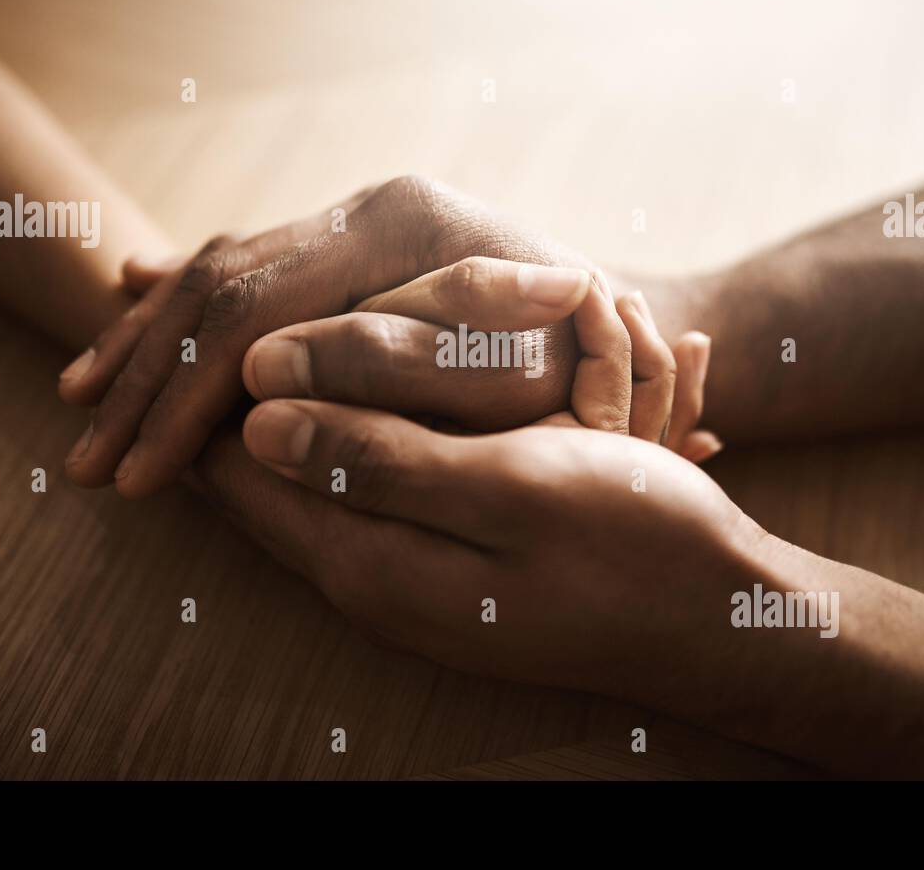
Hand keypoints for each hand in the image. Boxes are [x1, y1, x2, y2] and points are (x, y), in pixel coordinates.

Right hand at [59, 177, 706, 495]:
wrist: (622, 317)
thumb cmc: (582, 366)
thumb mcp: (513, 375)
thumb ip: (391, 372)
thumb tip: (260, 378)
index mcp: (398, 229)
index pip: (258, 316)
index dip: (188, 401)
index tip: (141, 474)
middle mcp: (363, 208)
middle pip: (222, 286)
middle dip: (146, 380)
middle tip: (86, 463)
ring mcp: (350, 218)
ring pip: (218, 268)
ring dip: (146, 341)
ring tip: (78, 403)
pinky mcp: (343, 242)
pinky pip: (241, 265)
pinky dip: (181, 307)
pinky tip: (127, 312)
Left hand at [191, 266, 749, 709]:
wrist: (719, 620)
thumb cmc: (632, 544)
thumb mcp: (508, 488)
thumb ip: (375, 460)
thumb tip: (252, 422)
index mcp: (371, 563)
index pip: (236, 478)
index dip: (206, 393)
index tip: (203, 312)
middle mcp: (376, 582)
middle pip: (271, 479)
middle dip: (250, 392)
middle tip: (243, 303)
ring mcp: (414, 580)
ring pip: (328, 477)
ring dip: (315, 404)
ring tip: (304, 326)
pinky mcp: (454, 567)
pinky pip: (384, 485)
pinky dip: (374, 428)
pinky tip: (386, 386)